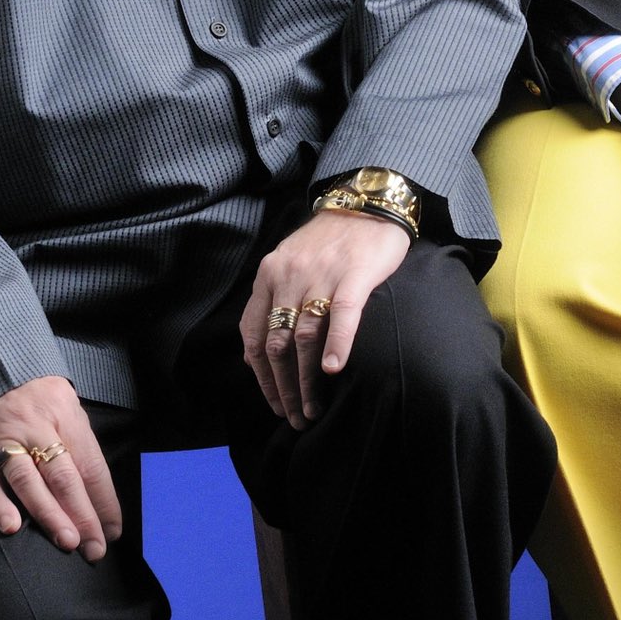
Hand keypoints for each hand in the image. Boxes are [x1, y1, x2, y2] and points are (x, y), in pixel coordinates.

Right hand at [0, 375, 121, 560]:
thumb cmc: (33, 397)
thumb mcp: (62, 406)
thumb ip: (77, 444)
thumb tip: (99, 499)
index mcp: (63, 410)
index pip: (89, 461)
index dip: (103, 499)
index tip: (112, 530)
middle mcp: (34, 423)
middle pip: (63, 473)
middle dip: (82, 513)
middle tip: (94, 547)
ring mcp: (1, 437)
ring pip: (27, 479)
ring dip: (49, 513)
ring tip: (66, 540)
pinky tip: (11, 526)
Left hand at [240, 208, 411, 428]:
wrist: (365, 202)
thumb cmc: (329, 239)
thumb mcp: (289, 262)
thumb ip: (274, 299)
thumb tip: (260, 353)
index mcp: (269, 274)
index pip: (255, 337)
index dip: (262, 378)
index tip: (274, 405)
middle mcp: (289, 275)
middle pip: (277, 345)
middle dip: (283, 389)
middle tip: (296, 418)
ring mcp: (321, 275)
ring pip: (304, 337)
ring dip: (306, 381)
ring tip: (314, 409)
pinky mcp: (354, 274)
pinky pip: (342, 314)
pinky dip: (336, 344)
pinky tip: (334, 370)